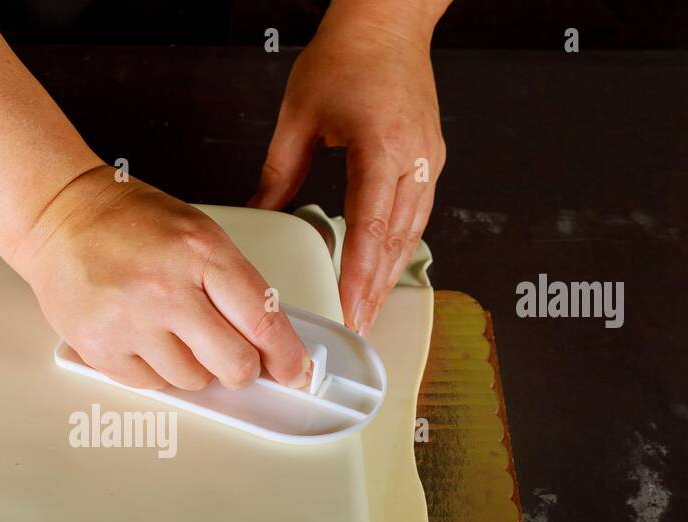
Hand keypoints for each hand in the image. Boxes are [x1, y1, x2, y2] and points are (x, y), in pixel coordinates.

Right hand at [13, 166, 311, 390]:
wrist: (59, 215)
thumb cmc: (126, 221)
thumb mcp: (196, 233)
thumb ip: (233, 283)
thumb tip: (267, 338)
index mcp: (201, 252)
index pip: (263, 321)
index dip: (286, 356)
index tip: (294, 370)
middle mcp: (167, 289)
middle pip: (234, 364)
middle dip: (241, 368)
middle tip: (233, 357)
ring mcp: (132, 322)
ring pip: (192, 381)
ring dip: (193, 367)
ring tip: (171, 331)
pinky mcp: (102, 348)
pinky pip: (151, 385)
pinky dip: (155, 370)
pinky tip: (143, 337)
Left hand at [250, 2, 446, 333]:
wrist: (388, 20)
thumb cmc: (348, 54)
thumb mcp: (298, 116)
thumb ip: (278, 174)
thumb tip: (259, 215)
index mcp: (381, 147)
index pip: (370, 226)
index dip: (360, 274)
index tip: (350, 308)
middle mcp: (412, 158)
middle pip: (396, 240)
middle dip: (376, 288)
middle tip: (358, 326)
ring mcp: (427, 160)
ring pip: (411, 233)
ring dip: (390, 274)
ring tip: (369, 308)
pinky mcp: (428, 159)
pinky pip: (416, 215)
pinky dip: (398, 246)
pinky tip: (382, 267)